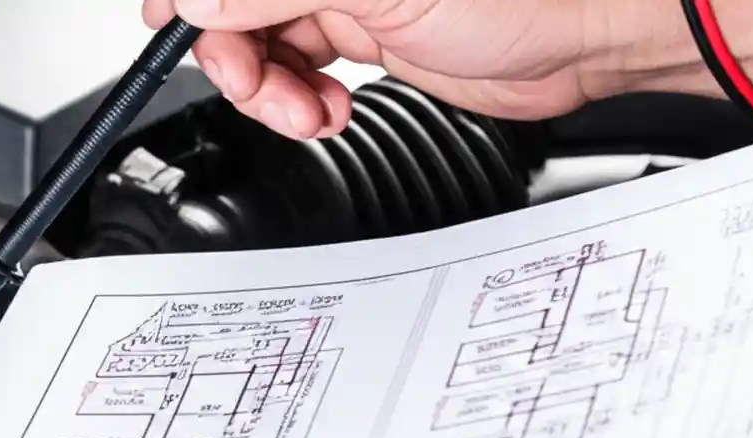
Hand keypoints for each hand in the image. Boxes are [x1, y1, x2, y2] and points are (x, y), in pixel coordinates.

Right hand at [141, 0, 658, 138]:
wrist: (586, 35)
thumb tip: (197, 0)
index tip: (166, 25)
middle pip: (234, 2)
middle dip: (234, 54)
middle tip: (258, 89)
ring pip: (261, 40)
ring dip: (268, 88)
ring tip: (308, 111)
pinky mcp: (364, 32)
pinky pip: (296, 66)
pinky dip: (296, 98)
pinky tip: (324, 109)